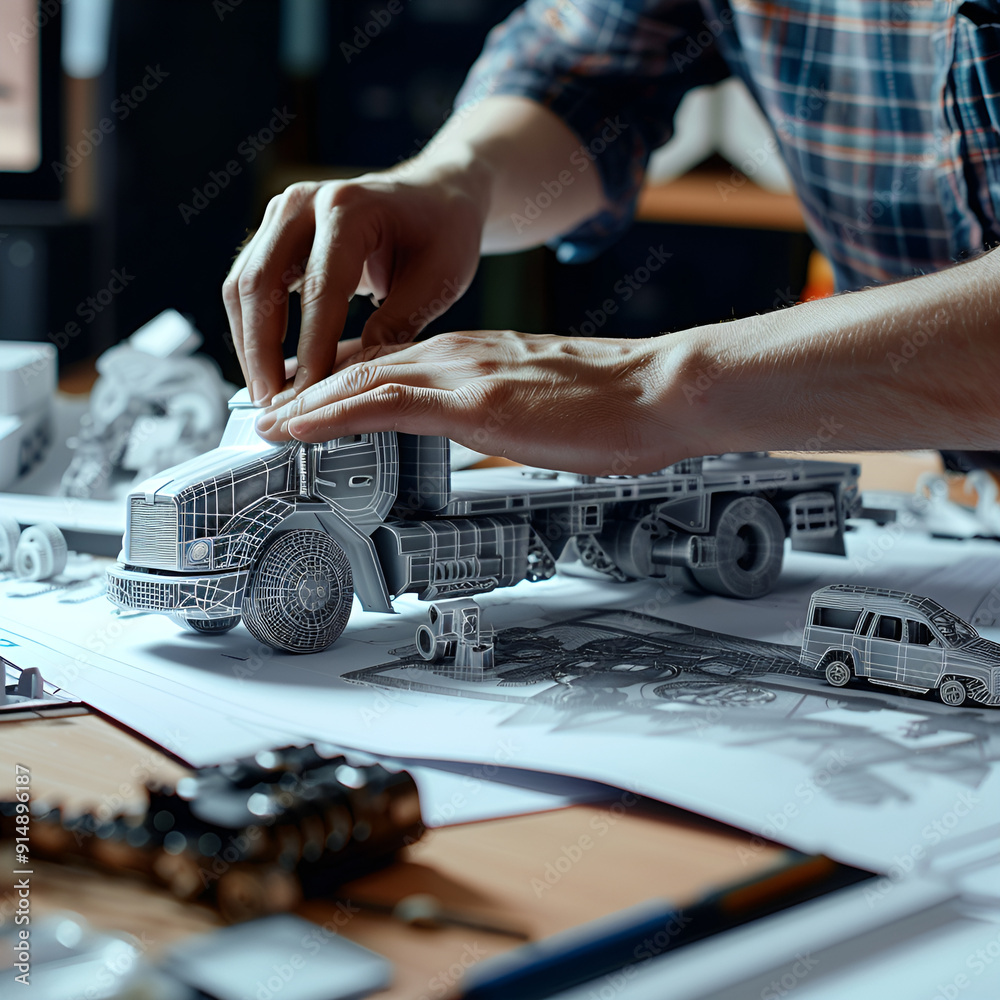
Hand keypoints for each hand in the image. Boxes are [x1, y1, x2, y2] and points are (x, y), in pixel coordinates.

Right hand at [223, 167, 487, 406]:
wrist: (436, 195)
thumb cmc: (443, 233)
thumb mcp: (438, 281)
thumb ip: (397, 324)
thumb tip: (354, 377)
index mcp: (350, 207)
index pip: (320, 288)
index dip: (311, 348)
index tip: (310, 397)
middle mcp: (305, 202)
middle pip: (260, 283)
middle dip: (262, 352)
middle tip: (273, 405)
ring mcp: (283, 212)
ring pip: (243, 285)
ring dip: (249, 344)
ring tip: (267, 394)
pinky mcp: (274, 231)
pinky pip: (249, 284)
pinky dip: (253, 328)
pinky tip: (268, 367)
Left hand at [254, 330, 705, 475]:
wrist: (661, 390)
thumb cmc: (617, 404)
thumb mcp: (544, 404)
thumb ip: (504, 411)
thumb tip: (485, 430)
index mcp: (476, 354)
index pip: (391, 363)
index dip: (340, 383)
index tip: (307, 403)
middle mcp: (460, 354)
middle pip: (363, 366)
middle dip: (308, 390)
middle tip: (266, 412)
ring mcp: (464, 373)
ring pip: (361, 379)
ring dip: (306, 402)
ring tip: (264, 422)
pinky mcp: (475, 401)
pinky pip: (385, 404)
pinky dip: (332, 413)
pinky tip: (298, 427)